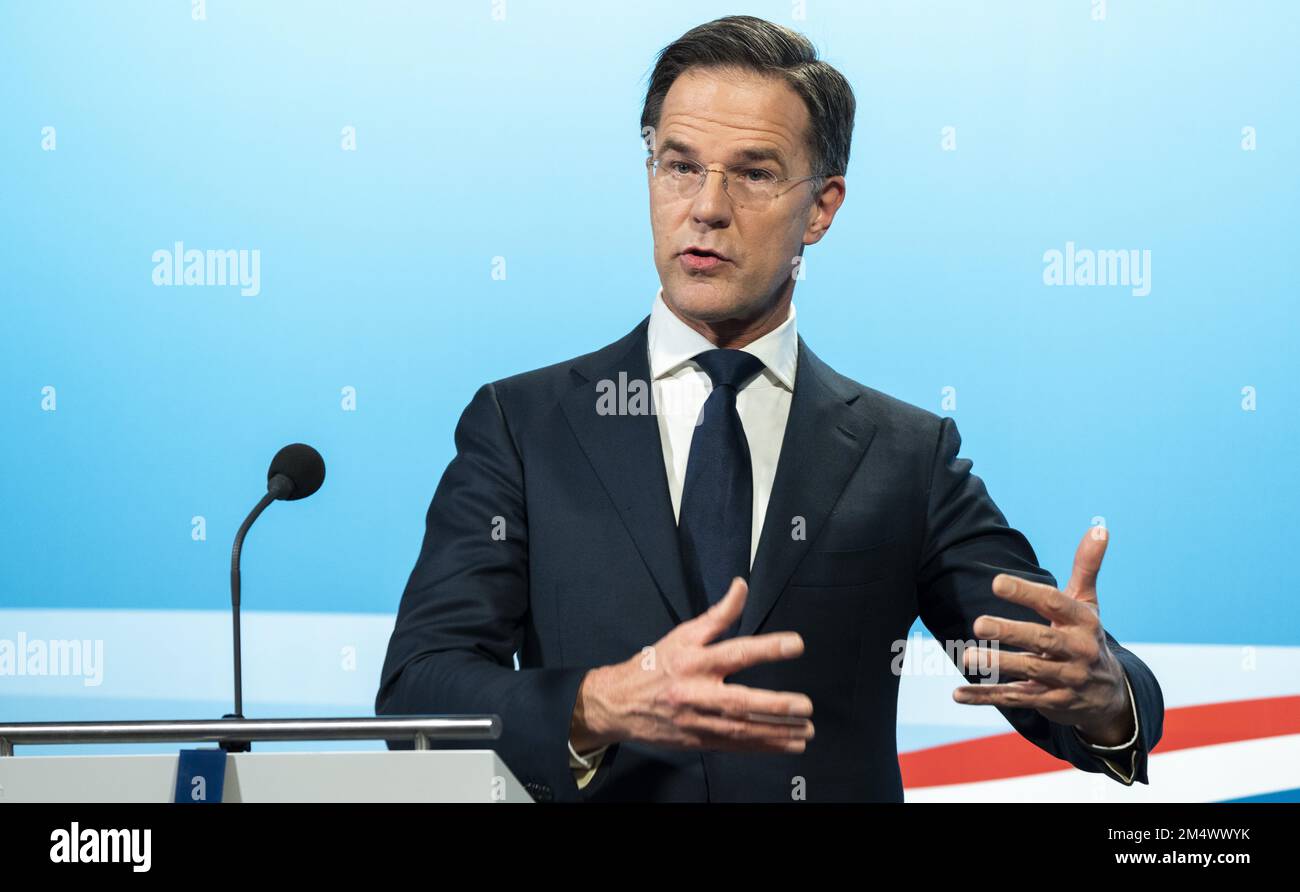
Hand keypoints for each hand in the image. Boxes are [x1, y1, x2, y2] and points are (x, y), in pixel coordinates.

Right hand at [569, 577, 814, 753]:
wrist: (617, 704)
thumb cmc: (654, 666)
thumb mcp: (682, 634)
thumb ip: (717, 614)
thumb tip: (741, 586)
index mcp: (693, 661)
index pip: (735, 652)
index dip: (767, 648)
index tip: (796, 644)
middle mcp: (695, 692)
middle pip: (739, 701)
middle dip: (775, 705)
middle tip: (805, 706)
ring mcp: (696, 721)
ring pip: (741, 729)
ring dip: (776, 731)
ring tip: (806, 730)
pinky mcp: (698, 741)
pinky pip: (735, 745)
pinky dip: (763, 746)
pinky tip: (787, 745)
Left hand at [952, 526, 1134, 745]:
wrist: (1110, 697)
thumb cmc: (1087, 639)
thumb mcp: (1089, 604)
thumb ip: (1086, 567)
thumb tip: (1099, 527)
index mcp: (1083, 623)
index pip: (1055, 604)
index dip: (1027, 593)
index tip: (996, 582)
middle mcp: (1077, 652)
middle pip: (1042, 641)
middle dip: (1011, 633)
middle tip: (978, 622)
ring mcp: (1065, 681)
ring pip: (1030, 673)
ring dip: (998, 665)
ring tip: (967, 654)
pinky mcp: (1050, 703)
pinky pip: (1015, 699)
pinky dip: (985, 697)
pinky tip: (958, 694)